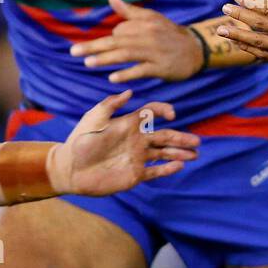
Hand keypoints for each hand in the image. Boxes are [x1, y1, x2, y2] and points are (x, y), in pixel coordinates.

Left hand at [50, 90, 201, 195]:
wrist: (70, 168)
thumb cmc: (80, 140)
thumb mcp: (94, 118)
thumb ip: (111, 105)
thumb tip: (130, 92)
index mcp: (128, 124)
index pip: (151, 114)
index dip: (163, 111)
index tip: (171, 114)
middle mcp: (136, 140)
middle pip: (165, 137)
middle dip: (181, 139)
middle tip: (197, 142)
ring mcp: (137, 158)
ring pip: (164, 154)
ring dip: (180, 154)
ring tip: (195, 155)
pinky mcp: (134, 175)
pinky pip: (155, 172)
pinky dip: (168, 169)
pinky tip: (179, 166)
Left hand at [70, 0, 203, 82]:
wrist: (196, 50)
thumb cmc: (170, 34)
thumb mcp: (151, 18)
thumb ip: (130, 11)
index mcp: (144, 24)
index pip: (119, 31)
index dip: (110, 41)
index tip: (100, 48)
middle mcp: (147, 36)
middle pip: (117, 42)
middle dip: (94, 47)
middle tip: (73, 52)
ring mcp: (154, 52)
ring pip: (126, 55)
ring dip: (106, 59)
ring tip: (88, 63)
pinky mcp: (160, 68)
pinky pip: (141, 70)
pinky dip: (127, 73)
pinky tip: (112, 77)